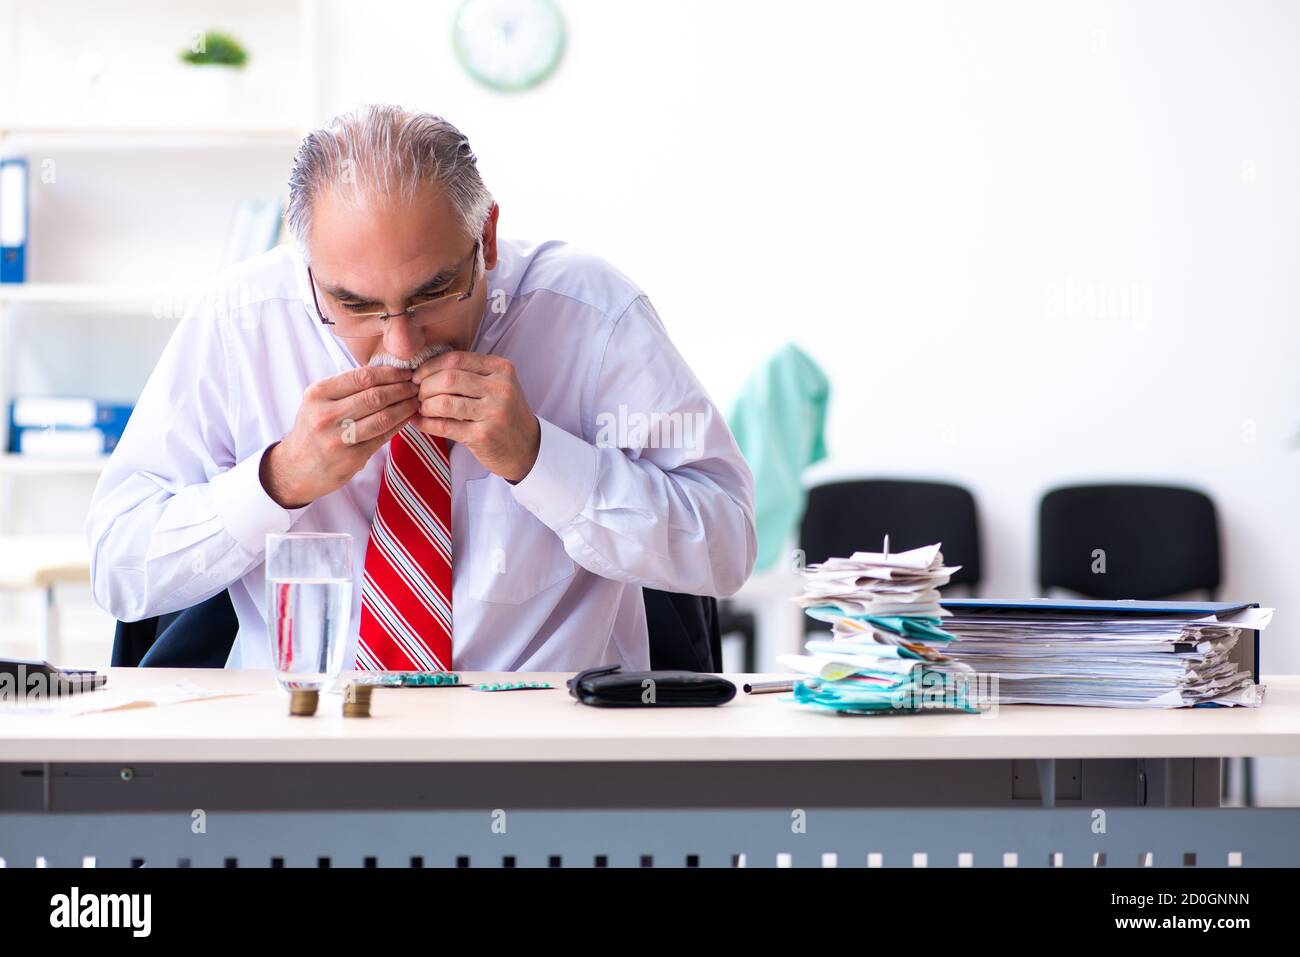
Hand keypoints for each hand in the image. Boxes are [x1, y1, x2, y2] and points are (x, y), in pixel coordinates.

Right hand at [261, 365, 420, 507]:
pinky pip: (383, 437)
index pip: (362, 377)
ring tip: (415, 400)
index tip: (405, 371)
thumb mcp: (319, 401)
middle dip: (401, 389)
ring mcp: (338, 439)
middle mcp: (325, 415)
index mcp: (318, 394)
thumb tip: (387, 370)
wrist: (296, 467)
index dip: (389, 373)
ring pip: (382, 417)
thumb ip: (346, 387)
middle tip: (416, 385)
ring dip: (405, 407)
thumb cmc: (314, 428)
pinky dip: (399, 425)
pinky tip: (408, 417)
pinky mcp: (351, 458)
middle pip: (375, 396)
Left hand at [411, 351, 540, 481]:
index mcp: (502, 369)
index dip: (429, 366)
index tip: (417, 376)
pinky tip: (419, 422)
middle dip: (425, 386)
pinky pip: (445, 426)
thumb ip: (469, 373)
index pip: (456, 359)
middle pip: (448, 379)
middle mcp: (500, 388)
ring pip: (444, 403)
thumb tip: (424, 369)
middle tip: (417, 394)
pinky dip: (426, 424)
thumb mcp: (497, 385)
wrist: (527, 447)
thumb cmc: (504, 413)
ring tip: (421, 409)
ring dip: (425, 406)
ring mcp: (493, 413)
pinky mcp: (484, 436)